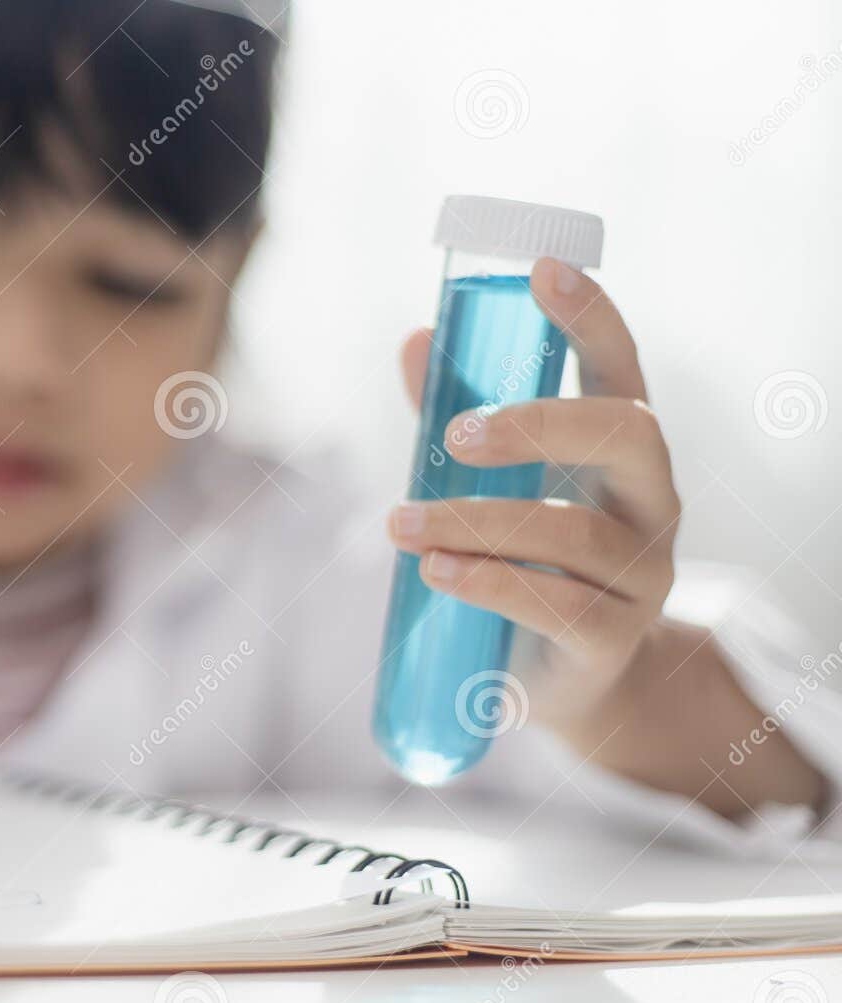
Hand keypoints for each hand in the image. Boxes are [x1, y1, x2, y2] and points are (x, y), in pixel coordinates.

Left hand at [388, 257, 680, 732]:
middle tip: (456, 435)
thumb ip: (458, 414)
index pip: (621, 368)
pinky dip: (492, 583)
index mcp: (622, 450)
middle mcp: (651, 501)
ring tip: (399, 524)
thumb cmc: (528, 559)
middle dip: (540, 424)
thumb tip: (418, 340)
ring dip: (477, 521)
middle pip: (627, 434)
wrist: (568, 679)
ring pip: (575, 531)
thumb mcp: (491, 484)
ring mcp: (643, 572)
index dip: (592, 316)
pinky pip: (561, 606)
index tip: (542, 273)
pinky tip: (437, 573)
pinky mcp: (613, 637)